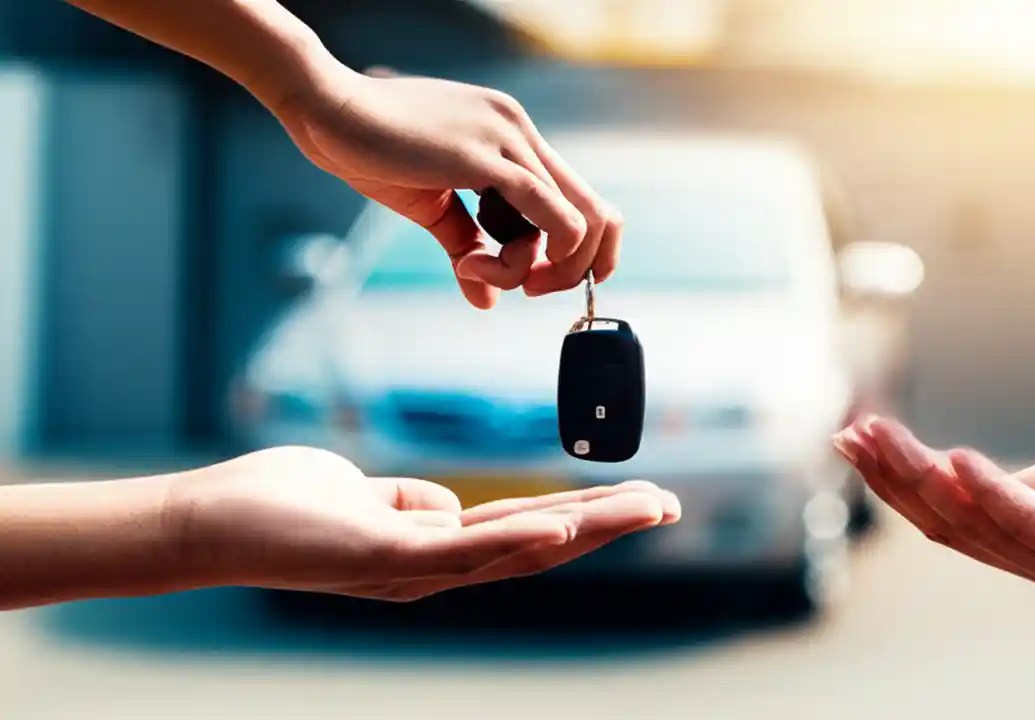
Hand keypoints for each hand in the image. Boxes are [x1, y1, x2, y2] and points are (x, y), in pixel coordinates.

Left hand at [165, 447, 678, 600]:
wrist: (207, 523)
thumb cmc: (283, 504)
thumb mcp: (365, 496)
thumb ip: (411, 503)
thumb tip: (443, 503)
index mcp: (434, 547)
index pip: (525, 528)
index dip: (586, 516)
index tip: (638, 496)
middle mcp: (433, 567)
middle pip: (537, 544)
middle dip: (607, 525)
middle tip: (669, 505)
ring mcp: (410, 568)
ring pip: (513, 549)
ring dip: (585, 530)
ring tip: (642, 509)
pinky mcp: (379, 559)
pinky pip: (457, 550)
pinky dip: (513, 544)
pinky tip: (559, 533)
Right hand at [273, 68, 622, 308]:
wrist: (327, 108)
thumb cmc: (372, 150)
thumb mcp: (433, 207)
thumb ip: (467, 249)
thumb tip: (486, 301)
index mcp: (514, 137)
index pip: (583, 199)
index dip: (577, 253)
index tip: (534, 277)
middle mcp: (523, 133)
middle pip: (598, 214)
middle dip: (574, 269)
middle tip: (526, 289)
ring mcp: (511, 139)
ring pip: (571, 224)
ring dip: (534, 268)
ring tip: (473, 267)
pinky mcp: (490, 156)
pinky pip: (546, 215)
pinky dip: (522, 258)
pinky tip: (473, 264)